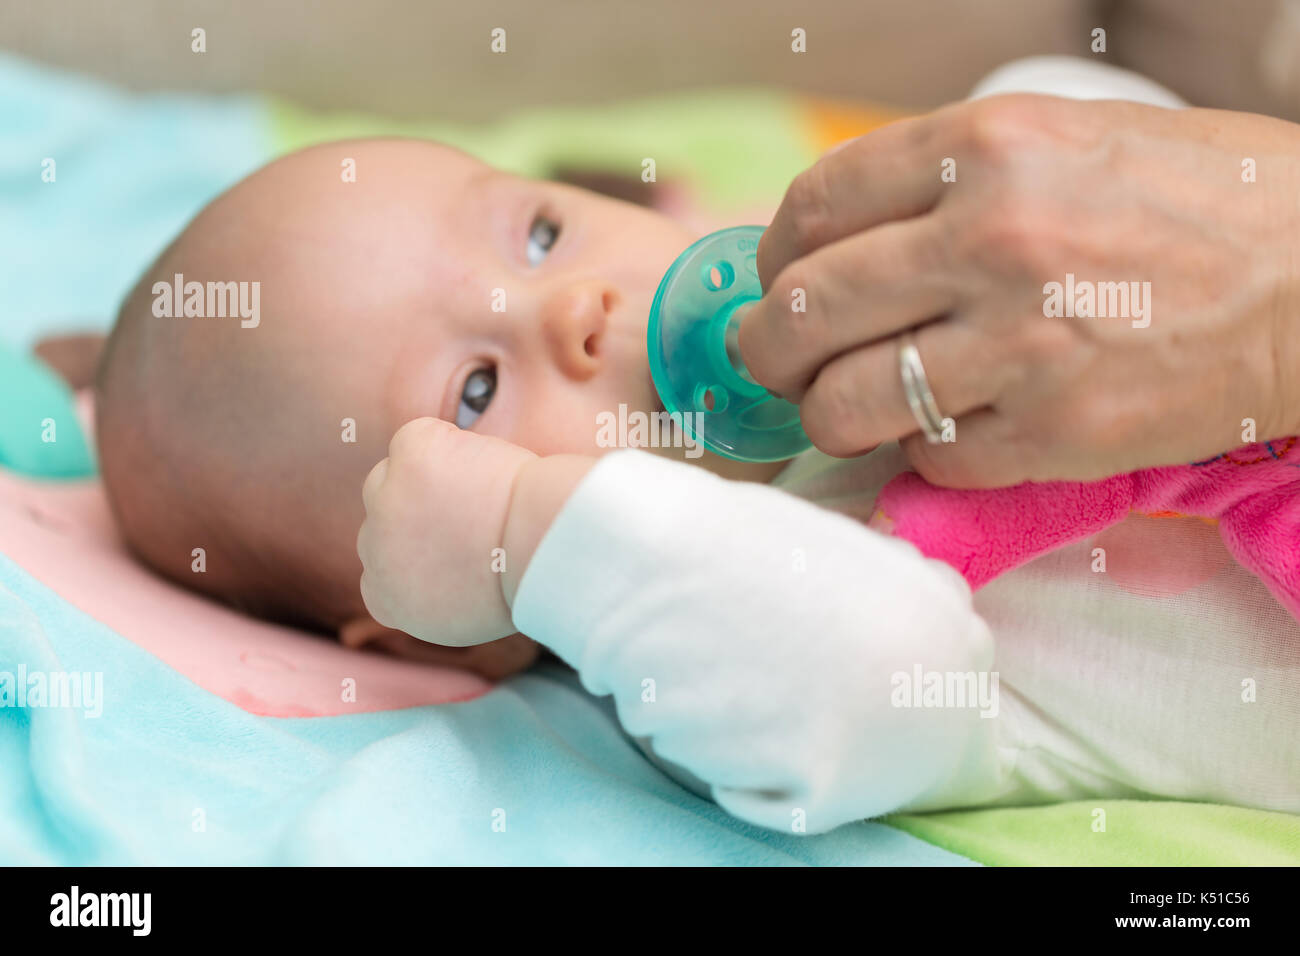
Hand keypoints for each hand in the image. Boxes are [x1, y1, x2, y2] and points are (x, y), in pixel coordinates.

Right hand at [358, 417, 536, 646]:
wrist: (542, 549)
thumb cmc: (525, 583)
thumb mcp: (467, 615)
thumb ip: (432, 593)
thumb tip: (437, 566)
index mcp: (384, 600)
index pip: (377, 567)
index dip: (416, 545)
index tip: (453, 539)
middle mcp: (372, 551)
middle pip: (384, 514)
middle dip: (420, 507)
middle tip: (476, 511)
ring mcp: (387, 500)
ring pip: (394, 472)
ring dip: (431, 474)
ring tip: (484, 490)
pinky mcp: (408, 456)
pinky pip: (420, 437)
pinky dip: (449, 442)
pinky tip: (482, 464)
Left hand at [739, 94, 1299, 486]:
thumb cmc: (1195, 198)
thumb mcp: (1061, 139)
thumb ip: (940, 181)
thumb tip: (830, 242)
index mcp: (984, 150)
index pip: (810, 210)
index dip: (772, 258)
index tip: (780, 284)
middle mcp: (990, 241)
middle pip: (802, 313)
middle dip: (768, 349)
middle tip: (776, 361)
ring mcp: (1021, 345)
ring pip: (845, 404)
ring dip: (828, 414)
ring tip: (848, 407)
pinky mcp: (1056, 433)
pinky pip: (930, 458)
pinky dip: (924, 451)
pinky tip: (957, 426)